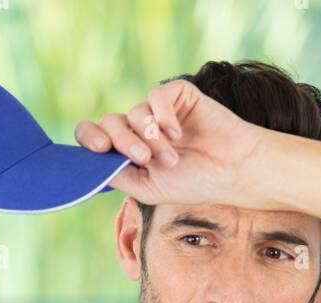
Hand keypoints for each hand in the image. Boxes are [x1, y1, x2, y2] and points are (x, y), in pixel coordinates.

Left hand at [74, 80, 263, 208]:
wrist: (230, 171)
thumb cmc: (192, 183)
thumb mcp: (147, 188)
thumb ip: (117, 174)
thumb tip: (91, 161)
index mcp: (129, 151)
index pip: (96, 137)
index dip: (90, 137)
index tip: (100, 148)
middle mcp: (140, 129)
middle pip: (111, 123)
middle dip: (123, 142)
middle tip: (144, 159)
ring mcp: (158, 111)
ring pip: (135, 113)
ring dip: (150, 138)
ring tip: (172, 157)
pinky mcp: (177, 95)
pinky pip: (156, 96)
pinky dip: (162, 116)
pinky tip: (177, 132)